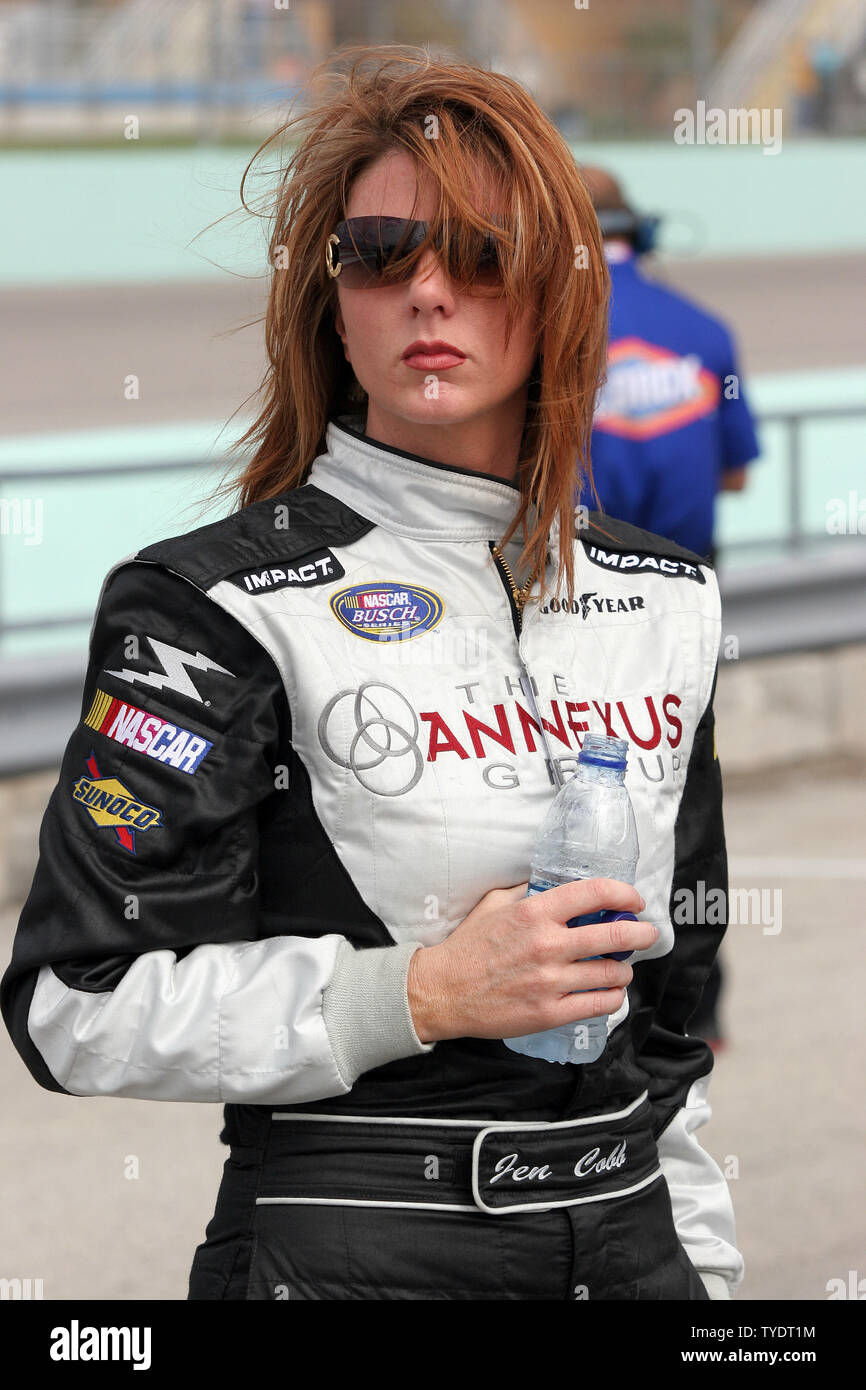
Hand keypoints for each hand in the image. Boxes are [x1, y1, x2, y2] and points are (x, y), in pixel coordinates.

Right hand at [407, 877, 658, 1042]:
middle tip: (646, 934)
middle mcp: (548, 944)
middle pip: (615, 935)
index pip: (595, 893)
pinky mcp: (550, 1012)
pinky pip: (599, 1004)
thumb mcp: (494, 904)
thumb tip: (555, 883)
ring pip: (612, 973)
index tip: (634, 900)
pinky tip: (609, 992)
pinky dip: (612, 997)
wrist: (443, 991)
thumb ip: (527, 892)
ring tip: (621, 968)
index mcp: (535, 912)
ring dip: (624, 969)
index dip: (624, 894)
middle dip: (640, 934)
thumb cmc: (469, 946)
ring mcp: (551, 981)